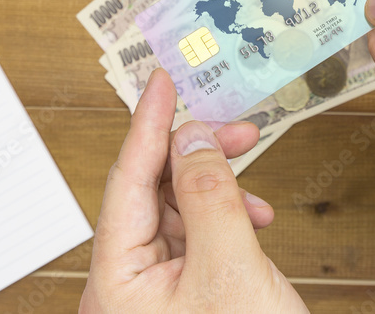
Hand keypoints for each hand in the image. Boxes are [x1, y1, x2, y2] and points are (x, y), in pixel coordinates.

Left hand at [79, 69, 306, 312]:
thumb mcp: (231, 267)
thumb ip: (209, 195)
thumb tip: (191, 138)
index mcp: (116, 283)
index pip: (126, 180)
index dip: (148, 124)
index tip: (161, 81)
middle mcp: (126, 286)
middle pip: (153, 192)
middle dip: (198, 158)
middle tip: (238, 129)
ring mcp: (154, 293)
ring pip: (179, 211)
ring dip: (220, 190)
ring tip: (258, 195)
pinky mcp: (184, 294)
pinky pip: (198, 236)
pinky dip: (228, 219)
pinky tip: (256, 220)